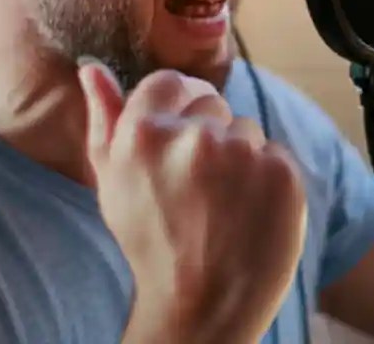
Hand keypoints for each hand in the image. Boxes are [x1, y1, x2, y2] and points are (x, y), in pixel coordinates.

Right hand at [80, 63, 307, 343]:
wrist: (201, 306)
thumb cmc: (151, 243)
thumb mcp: (111, 182)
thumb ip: (103, 119)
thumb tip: (92, 67)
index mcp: (144, 133)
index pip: (170, 82)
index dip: (177, 107)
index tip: (179, 140)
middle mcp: (194, 136)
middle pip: (212, 105)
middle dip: (208, 135)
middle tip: (198, 186)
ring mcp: (242, 154)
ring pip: (246, 130)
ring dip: (241, 158)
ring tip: (223, 203)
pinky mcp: (280, 173)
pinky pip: (276, 155)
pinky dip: (268, 179)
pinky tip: (249, 211)